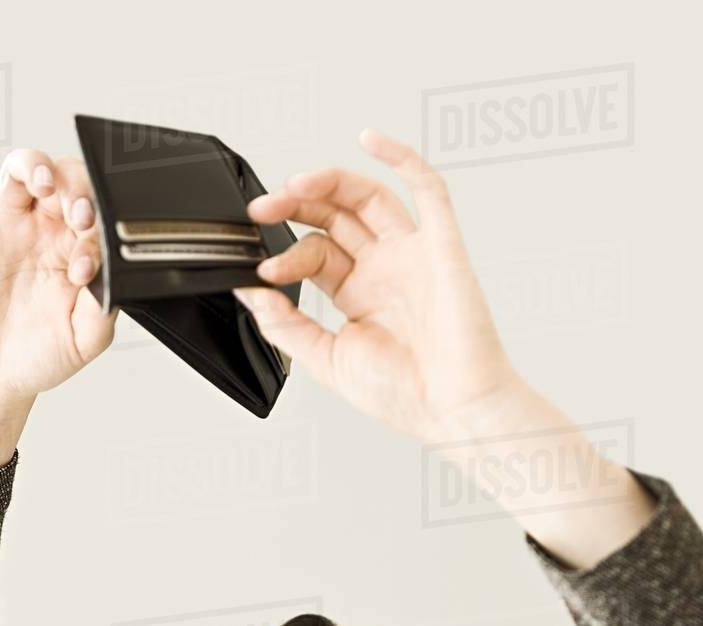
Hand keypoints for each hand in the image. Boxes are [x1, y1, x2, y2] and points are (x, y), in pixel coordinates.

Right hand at [0, 146, 117, 405]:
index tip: (87, 263)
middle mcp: (40, 232)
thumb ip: (104, 307)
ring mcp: (0, 228)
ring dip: (33, 163)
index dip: (97, 227)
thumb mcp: (85, 341)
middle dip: (75, 184)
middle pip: (62, 178)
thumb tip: (114, 273)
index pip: (94, 214)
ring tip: (42, 183)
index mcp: (74, 250)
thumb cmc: (38, 359)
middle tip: (78, 212)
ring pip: (18, 169)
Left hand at [233, 128, 525, 443]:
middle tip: (262, 209)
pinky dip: (401, 158)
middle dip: (294, 207)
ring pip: (368, 198)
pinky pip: (427, 190)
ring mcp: (412, 255)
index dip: (285, 256)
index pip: (314, 255)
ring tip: (294, 186)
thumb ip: (287, 325)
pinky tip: (370, 139)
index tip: (261, 269)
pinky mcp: (441, 246)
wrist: (452, 409)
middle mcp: (385, 270)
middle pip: (335, 217)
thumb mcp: (326, 361)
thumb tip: (250, 293)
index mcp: (359, 296)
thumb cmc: (404, 396)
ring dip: (329, 183)